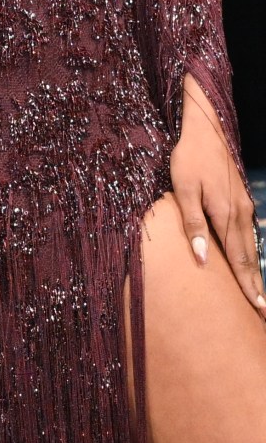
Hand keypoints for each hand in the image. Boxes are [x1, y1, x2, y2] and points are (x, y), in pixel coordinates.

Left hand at [170, 75, 265, 318]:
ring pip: (252, 246)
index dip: (247, 287)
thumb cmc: (189, 158)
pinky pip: (249, 233)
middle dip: (256, 286)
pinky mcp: (241, 199)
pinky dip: (251, 253)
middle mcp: (240, 214)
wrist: (206, 130)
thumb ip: (192, 224)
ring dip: (254, 271)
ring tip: (258, 294)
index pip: (238, 260)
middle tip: (263, 312)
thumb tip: (202, 259)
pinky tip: (249, 260)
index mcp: (226, 215)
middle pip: (250, 258)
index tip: (257, 309)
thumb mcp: (183, 189)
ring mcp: (244, 206)